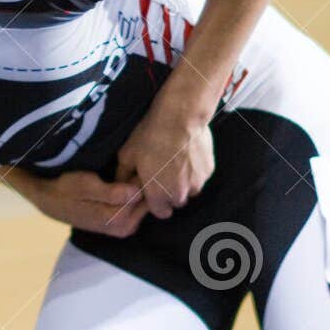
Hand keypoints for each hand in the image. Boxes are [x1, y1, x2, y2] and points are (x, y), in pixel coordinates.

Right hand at [26, 169, 146, 237]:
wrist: (50, 199)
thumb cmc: (66, 189)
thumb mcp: (85, 186)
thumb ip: (112, 193)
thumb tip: (137, 192)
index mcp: (118, 220)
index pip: (146, 196)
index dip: (145, 176)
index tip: (140, 159)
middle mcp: (125, 228)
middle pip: (149, 202)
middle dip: (146, 183)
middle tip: (138, 161)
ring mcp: (125, 227)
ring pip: (145, 203)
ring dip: (141, 186)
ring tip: (132, 168)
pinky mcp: (123, 223)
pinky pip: (138, 206)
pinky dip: (137, 192)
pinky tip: (128, 178)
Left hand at [115, 99, 215, 219]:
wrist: (180, 116)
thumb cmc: (151, 136)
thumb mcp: (127, 155)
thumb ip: (123, 176)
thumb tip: (120, 184)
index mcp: (158, 195)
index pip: (160, 213)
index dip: (156, 202)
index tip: (152, 189)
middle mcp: (180, 194)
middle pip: (176, 202)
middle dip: (170, 193)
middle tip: (163, 173)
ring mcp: (197, 183)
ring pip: (190, 190)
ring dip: (184, 182)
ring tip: (176, 162)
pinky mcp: (208, 170)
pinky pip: (200, 176)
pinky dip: (195, 170)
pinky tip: (187, 154)